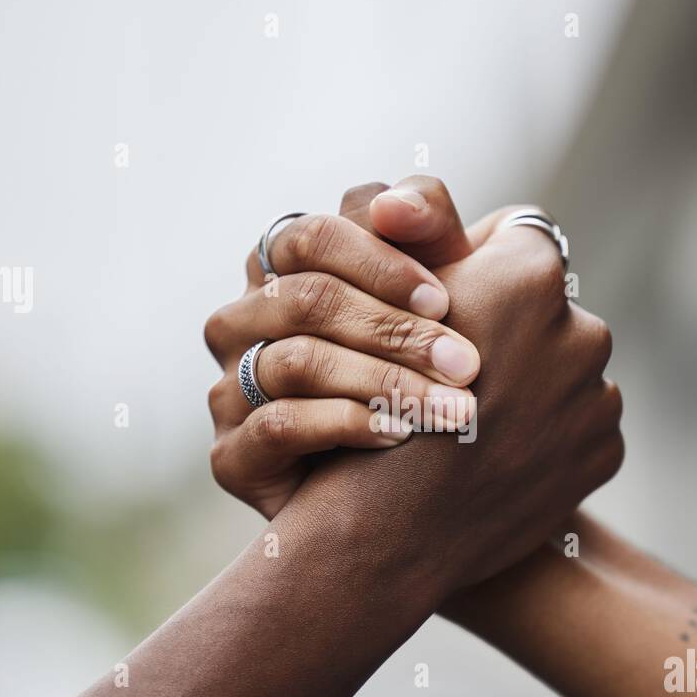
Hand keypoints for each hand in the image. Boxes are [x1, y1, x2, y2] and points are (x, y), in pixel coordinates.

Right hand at [204, 200, 481, 517]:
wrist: (419, 492)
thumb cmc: (428, 373)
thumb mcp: (444, 295)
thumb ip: (429, 233)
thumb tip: (396, 204)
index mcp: (284, 270)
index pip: (312, 235)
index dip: (378, 259)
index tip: (444, 298)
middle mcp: (245, 323)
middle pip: (303, 298)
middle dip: (392, 328)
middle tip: (466, 363)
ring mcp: (231, 389)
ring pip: (294, 361)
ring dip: (382, 380)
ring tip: (448, 407)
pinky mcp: (232, 456)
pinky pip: (277, 426)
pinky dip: (346, 424)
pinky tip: (401, 435)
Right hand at [280, 186, 621, 591]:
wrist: (390, 534)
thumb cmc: (376, 408)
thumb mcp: (387, 305)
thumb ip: (428, 243)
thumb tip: (437, 207)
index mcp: (529, 275)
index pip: (519, 236)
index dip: (483, 267)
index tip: (456, 305)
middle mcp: (581, 327)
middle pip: (548, 308)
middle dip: (514, 331)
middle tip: (464, 373)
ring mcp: (598, 395)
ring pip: (566, 370)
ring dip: (534, 387)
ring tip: (477, 423)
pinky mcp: (604, 451)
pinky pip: (579, 426)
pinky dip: (548, 438)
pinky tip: (500, 458)